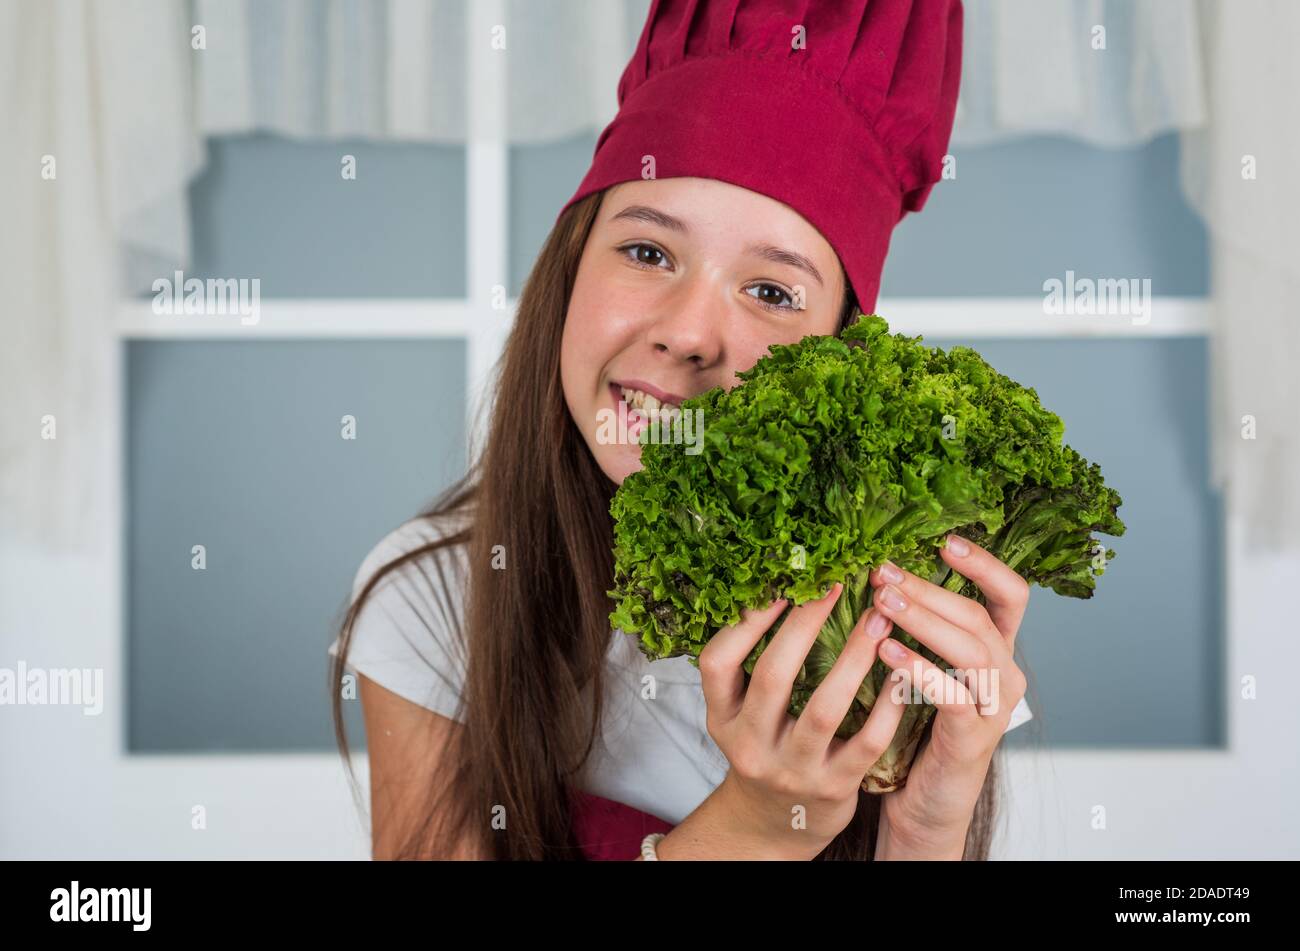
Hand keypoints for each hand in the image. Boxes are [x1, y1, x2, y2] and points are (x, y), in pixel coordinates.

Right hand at [698, 582, 906, 859]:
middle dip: (805, 625)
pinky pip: (866, 742)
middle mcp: (750, 745)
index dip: (747, 621)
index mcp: (722, 717)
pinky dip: (887, 706)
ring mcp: (792, 770)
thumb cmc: (767, 745)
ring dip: (853, 659)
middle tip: (836, 584)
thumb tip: (786, 586)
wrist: (779, 821)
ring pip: (823, 710)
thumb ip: (752, 663)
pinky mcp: (833, 788)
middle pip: (772, 677)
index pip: (718, 662)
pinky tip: (903, 673)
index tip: (784, 583)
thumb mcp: (741, 711)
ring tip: (878, 619)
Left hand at [867, 534, 1029, 857]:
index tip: (944, 541)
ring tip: (883, 603)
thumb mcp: (924, 667)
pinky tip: (886, 651)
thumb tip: (879, 571)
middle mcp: (1005, 673)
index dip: (983, 563)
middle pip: (978, 615)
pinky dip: (919, 669)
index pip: (1010, 593)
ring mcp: (993, 707)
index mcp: (997, 649)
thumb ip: (917, 625)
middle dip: (930, 588)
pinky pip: (952, 695)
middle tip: (884, 571)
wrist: (923, 800)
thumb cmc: (916, 726)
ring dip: (925, 620)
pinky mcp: (973, 738)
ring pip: (971, 649)